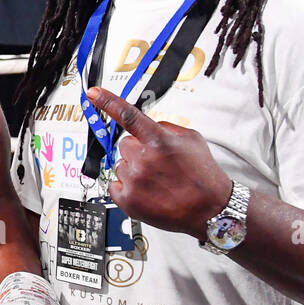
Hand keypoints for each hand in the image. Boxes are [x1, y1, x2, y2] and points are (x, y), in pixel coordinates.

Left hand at [86, 87, 231, 238]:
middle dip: (138, 151)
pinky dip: (127, 187)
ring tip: (157, 181)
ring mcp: (134, 181)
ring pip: (120, 165)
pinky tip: (147, 192)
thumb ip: (166, 128)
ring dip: (134, 170)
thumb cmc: (203, 177)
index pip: (128, 115)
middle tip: (157, 164)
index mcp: (159, 141)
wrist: (210, 210)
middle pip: (124, 145)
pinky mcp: (128, 200)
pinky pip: (115, 185)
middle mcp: (144, 160)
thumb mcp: (192, 140)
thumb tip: (147, 124)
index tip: (93, 94)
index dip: (107, 102)